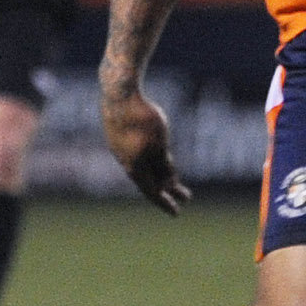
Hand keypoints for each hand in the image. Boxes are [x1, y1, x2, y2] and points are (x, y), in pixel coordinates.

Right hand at [100, 78, 189, 214]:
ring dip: (160, 174)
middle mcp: (125, 161)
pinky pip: (137, 155)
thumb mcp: (160, 144)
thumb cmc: (143, 119)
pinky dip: (150, 162)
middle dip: (168, 189)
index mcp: (135, 167)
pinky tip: (157, 157)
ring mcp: (120, 149)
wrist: (120, 93)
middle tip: (186, 197)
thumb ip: (164, 165)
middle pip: (149, 180)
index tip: (177, 213)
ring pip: (143, 167)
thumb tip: (169, 182)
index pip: (152, 191)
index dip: (165, 202)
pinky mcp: (118, 136)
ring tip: (175, 179)